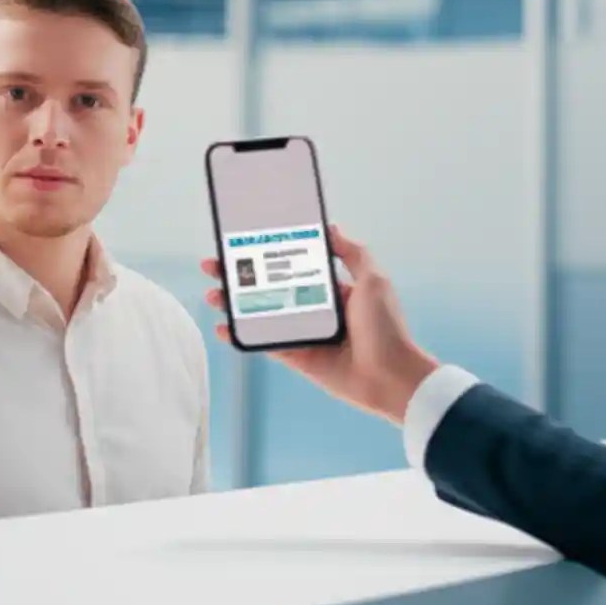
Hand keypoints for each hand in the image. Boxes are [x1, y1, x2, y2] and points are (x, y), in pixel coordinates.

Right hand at [201, 225, 439, 424]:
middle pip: (268, 288)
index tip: (244, 243)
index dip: (267, 255)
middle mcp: (315, 309)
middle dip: (240, 277)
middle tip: (215, 266)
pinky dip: (242, 336)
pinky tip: (223, 327)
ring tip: (213, 295)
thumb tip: (332, 227)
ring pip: (260, 314)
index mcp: (332, 289)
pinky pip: (264, 344)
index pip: (292, 266)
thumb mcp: (374, 279)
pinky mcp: (298, 357)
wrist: (392, 377)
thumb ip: (352, 253)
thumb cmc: (387, 328)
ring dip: (234, 305)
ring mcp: (304, 333)